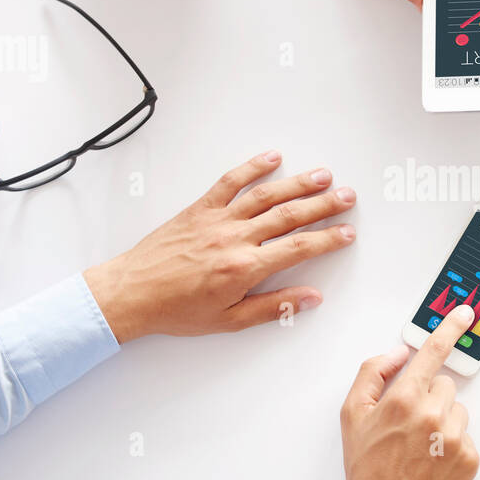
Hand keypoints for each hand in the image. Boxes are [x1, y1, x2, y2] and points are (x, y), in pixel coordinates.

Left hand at [82, 151, 354, 341]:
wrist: (132, 293)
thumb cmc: (175, 310)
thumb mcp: (229, 320)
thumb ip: (273, 307)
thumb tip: (309, 298)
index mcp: (244, 268)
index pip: (298, 248)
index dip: (327, 239)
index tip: (346, 232)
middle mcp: (234, 238)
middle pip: (289, 215)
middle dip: (323, 205)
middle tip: (347, 196)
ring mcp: (217, 219)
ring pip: (266, 195)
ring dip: (297, 183)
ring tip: (323, 176)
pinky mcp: (200, 209)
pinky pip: (230, 182)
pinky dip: (252, 168)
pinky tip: (272, 159)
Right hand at [337, 305, 479, 479]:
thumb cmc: (366, 467)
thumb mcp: (352, 414)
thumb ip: (373, 373)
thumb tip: (398, 352)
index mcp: (403, 400)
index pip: (432, 353)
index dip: (449, 328)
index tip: (465, 313)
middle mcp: (432, 416)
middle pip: (444, 385)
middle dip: (429, 397)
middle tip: (409, 423)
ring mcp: (455, 439)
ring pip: (458, 410)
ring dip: (443, 421)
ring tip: (420, 446)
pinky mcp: (470, 459)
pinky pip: (466, 437)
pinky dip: (452, 445)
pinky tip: (432, 461)